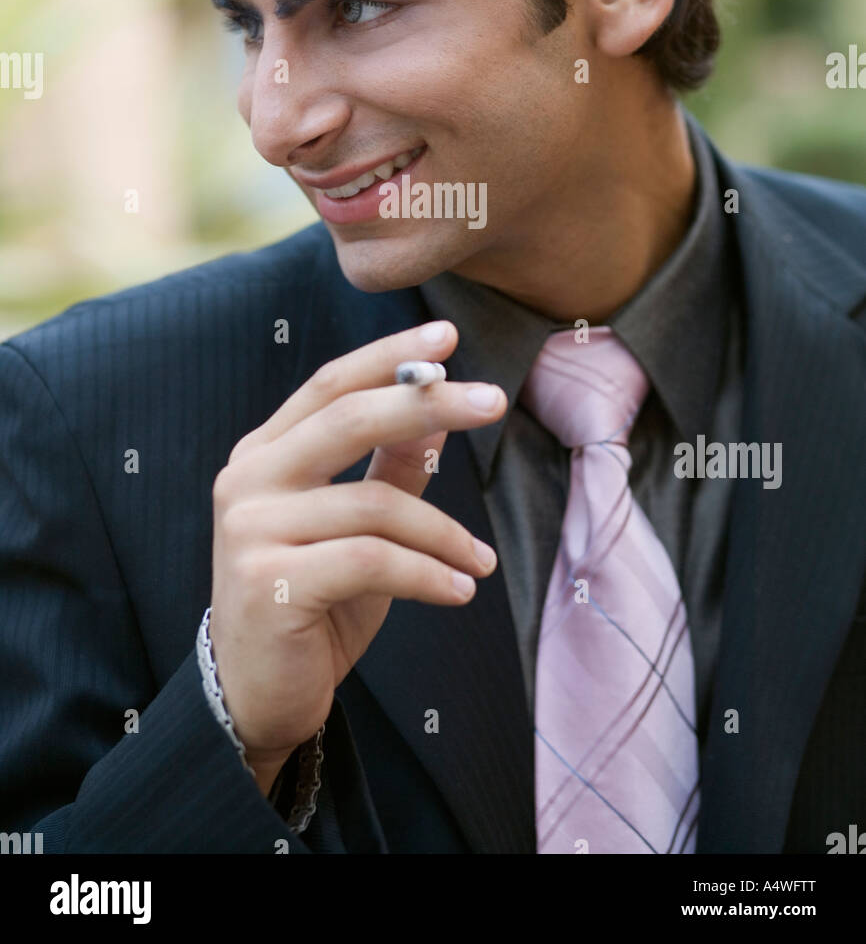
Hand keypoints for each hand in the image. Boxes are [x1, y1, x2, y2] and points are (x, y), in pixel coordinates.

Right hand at [208, 320, 505, 793]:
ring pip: (375, 505)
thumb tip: (437, 416)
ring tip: (480, 561)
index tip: (446, 336)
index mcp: (264, 454)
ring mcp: (252, 531)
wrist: (255, 696)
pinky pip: (372, 561)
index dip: (389, 356)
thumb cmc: (313, 604)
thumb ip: (388, 471)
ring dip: (444, 533)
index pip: (331, 386)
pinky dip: (428, 574)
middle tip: (495, 400)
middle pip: (348, 420)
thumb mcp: (357, 530)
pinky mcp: (269, 583)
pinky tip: (460, 591)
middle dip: (428, 405)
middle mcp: (249, 481)